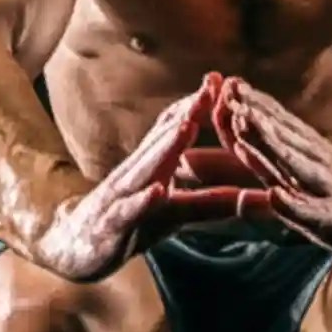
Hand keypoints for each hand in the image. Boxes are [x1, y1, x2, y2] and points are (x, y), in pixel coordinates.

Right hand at [36, 74, 266, 281]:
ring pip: (145, 169)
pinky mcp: (112, 226)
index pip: (175, 129)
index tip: (226, 81)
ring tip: (187, 126)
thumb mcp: (175, 213)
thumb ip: (212, 201)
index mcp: (154, 168)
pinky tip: (159, 190)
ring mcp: (121, 198)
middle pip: (163, 139)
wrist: (74, 249)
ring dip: (166, 147)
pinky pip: (128, 211)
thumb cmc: (132, 225)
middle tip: (212, 88)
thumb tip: (256, 196)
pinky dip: (144, 201)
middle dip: (188, 113)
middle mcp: (137, 175)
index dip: (200, 106)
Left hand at [213, 78, 331, 255]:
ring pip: (295, 166)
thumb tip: (236, 118)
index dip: (253, 104)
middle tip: (232, 95)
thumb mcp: (304, 163)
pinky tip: (276, 196)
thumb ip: (272, 145)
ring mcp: (326, 191)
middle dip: (257, 117)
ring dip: (272, 146)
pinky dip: (293, 206)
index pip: (278, 124)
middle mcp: (315, 164)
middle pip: (283, 138)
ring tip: (247, 126)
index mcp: (305, 152)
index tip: (228, 82)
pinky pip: (311, 213)